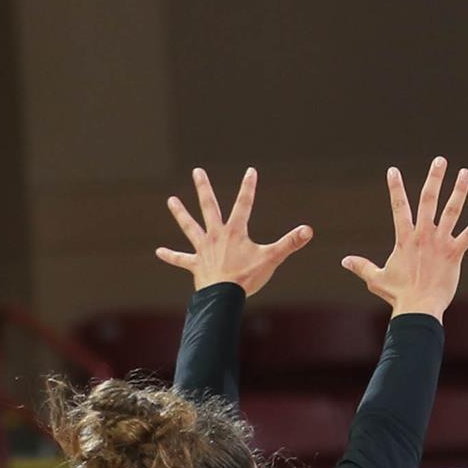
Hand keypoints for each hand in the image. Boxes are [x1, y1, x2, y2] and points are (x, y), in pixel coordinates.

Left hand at [157, 167, 312, 294]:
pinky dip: (170, 256)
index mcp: (234, 232)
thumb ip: (290, 243)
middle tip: (197, 171)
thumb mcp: (272, 258)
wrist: (224, 297)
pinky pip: (181, 259)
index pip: (244, 204)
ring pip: (190, 227)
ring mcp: (204, 249)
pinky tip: (159, 251)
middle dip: (204, 188)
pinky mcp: (196, 264)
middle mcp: (216, 236)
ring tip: (171, 200)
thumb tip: (308, 230)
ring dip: (180, 213)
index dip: (249, 187)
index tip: (251, 170)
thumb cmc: (247, 277)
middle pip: (208, 207)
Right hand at [341, 159, 467, 318]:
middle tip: (440, 160)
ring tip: (465, 173)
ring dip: (459, 190)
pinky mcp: (455, 253)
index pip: (399, 206)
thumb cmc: (398, 295)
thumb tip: (344, 261)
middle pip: (429, 199)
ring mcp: (441, 242)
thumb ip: (361, 266)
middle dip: (434, 178)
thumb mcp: (376, 278)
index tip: (393, 170)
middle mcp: (423, 235)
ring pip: (452, 210)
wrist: (418, 308)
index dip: (395, 187)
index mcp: (405, 238)